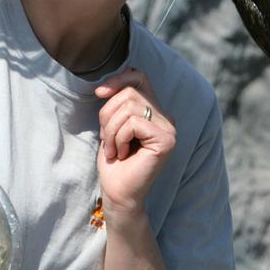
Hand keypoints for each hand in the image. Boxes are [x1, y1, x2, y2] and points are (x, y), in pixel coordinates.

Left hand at [95, 67, 175, 215]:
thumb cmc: (114, 162)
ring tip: (114, 149)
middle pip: (130, 92)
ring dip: (111, 129)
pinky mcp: (166, 140)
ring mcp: (170, 129)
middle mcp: (167, 118)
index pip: (140, 77)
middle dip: (108, 114)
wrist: (118, 193)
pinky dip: (119, 138)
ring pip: (129, 106)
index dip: (118, 79)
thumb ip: (117, 103)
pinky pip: (133, 123)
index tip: (99, 93)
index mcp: (156, 111)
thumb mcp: (112, 125)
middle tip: (108, 139)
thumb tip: (106, 85)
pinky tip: (122, 154)